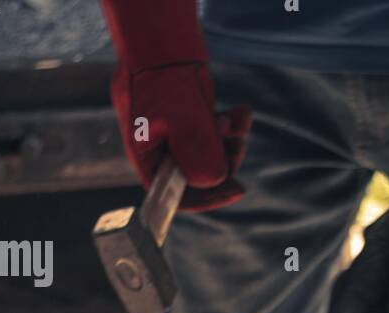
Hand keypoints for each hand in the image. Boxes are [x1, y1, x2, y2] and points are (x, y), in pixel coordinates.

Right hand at [101, 0, 250, 211]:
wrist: (161, 39)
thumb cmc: (164, 77)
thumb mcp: (184, 120)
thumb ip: (198, 155)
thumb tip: (214, 181)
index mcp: (146, 156)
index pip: (173, 194)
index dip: (206, 197)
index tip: (235, 190)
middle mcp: (158, 148)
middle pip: (197, 174)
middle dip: (223, 161)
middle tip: (238, 146)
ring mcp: (173, 132)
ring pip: (209, 151)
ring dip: (229, 139)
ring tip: (237, 120)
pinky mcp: (188, 117)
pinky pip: (213, 131)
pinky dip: (229, 123)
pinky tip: (242, 112)